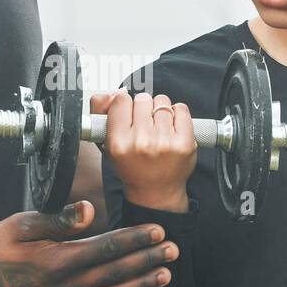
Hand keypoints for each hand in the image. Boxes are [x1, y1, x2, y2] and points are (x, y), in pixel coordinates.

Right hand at [0, 201, 179, 286]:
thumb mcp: (18, 226)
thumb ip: (57, 219)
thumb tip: (89, 208)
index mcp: (58, 261)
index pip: (107, 248)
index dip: (135, 239)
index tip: (157, 231)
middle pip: (118, 273)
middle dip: (149, 260)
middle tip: (174, 250)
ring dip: (143, 285)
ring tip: (166, 274)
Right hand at [91, 89, 194, 212]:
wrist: (155, 191)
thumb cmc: (132, 167)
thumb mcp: (107, 144)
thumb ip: (101, 114)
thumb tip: (110, 94)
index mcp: (118, 142)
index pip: (121, 100)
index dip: (124, 104)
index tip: (127, 112)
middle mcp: (141, 142)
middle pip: (142, 98)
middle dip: (143, 108)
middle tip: (143, 123)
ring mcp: (164, 142)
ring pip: (162, 102)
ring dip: (160, 110)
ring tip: (158, 127)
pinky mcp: (184, 142)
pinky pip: (181, 109)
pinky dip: (177, 113)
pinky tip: (171, 127)